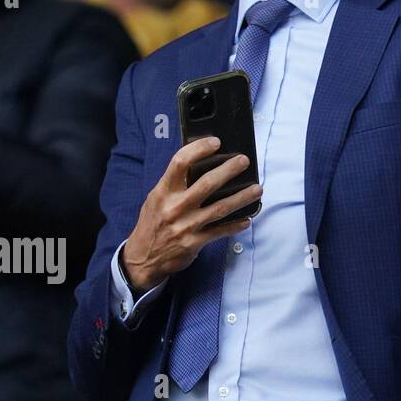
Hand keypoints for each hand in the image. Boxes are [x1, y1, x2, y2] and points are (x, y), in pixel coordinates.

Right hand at [121, 137, 260, 292]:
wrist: (142, 259)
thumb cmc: (153, 223)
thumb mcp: (157, 199)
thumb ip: (175, 184)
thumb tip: (201, 163)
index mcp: (163, 192)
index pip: (180, 163)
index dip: (199, 149)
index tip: (215, 142)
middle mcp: (175, 207)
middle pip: (207, 183)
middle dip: (229, 170)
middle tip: (243, 161)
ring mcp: (186, 226)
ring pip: (220, 208)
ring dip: (242, 198)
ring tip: (257, 189)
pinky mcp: (195, 242)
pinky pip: (221, 231)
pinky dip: (235, 225)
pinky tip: (247, 219)